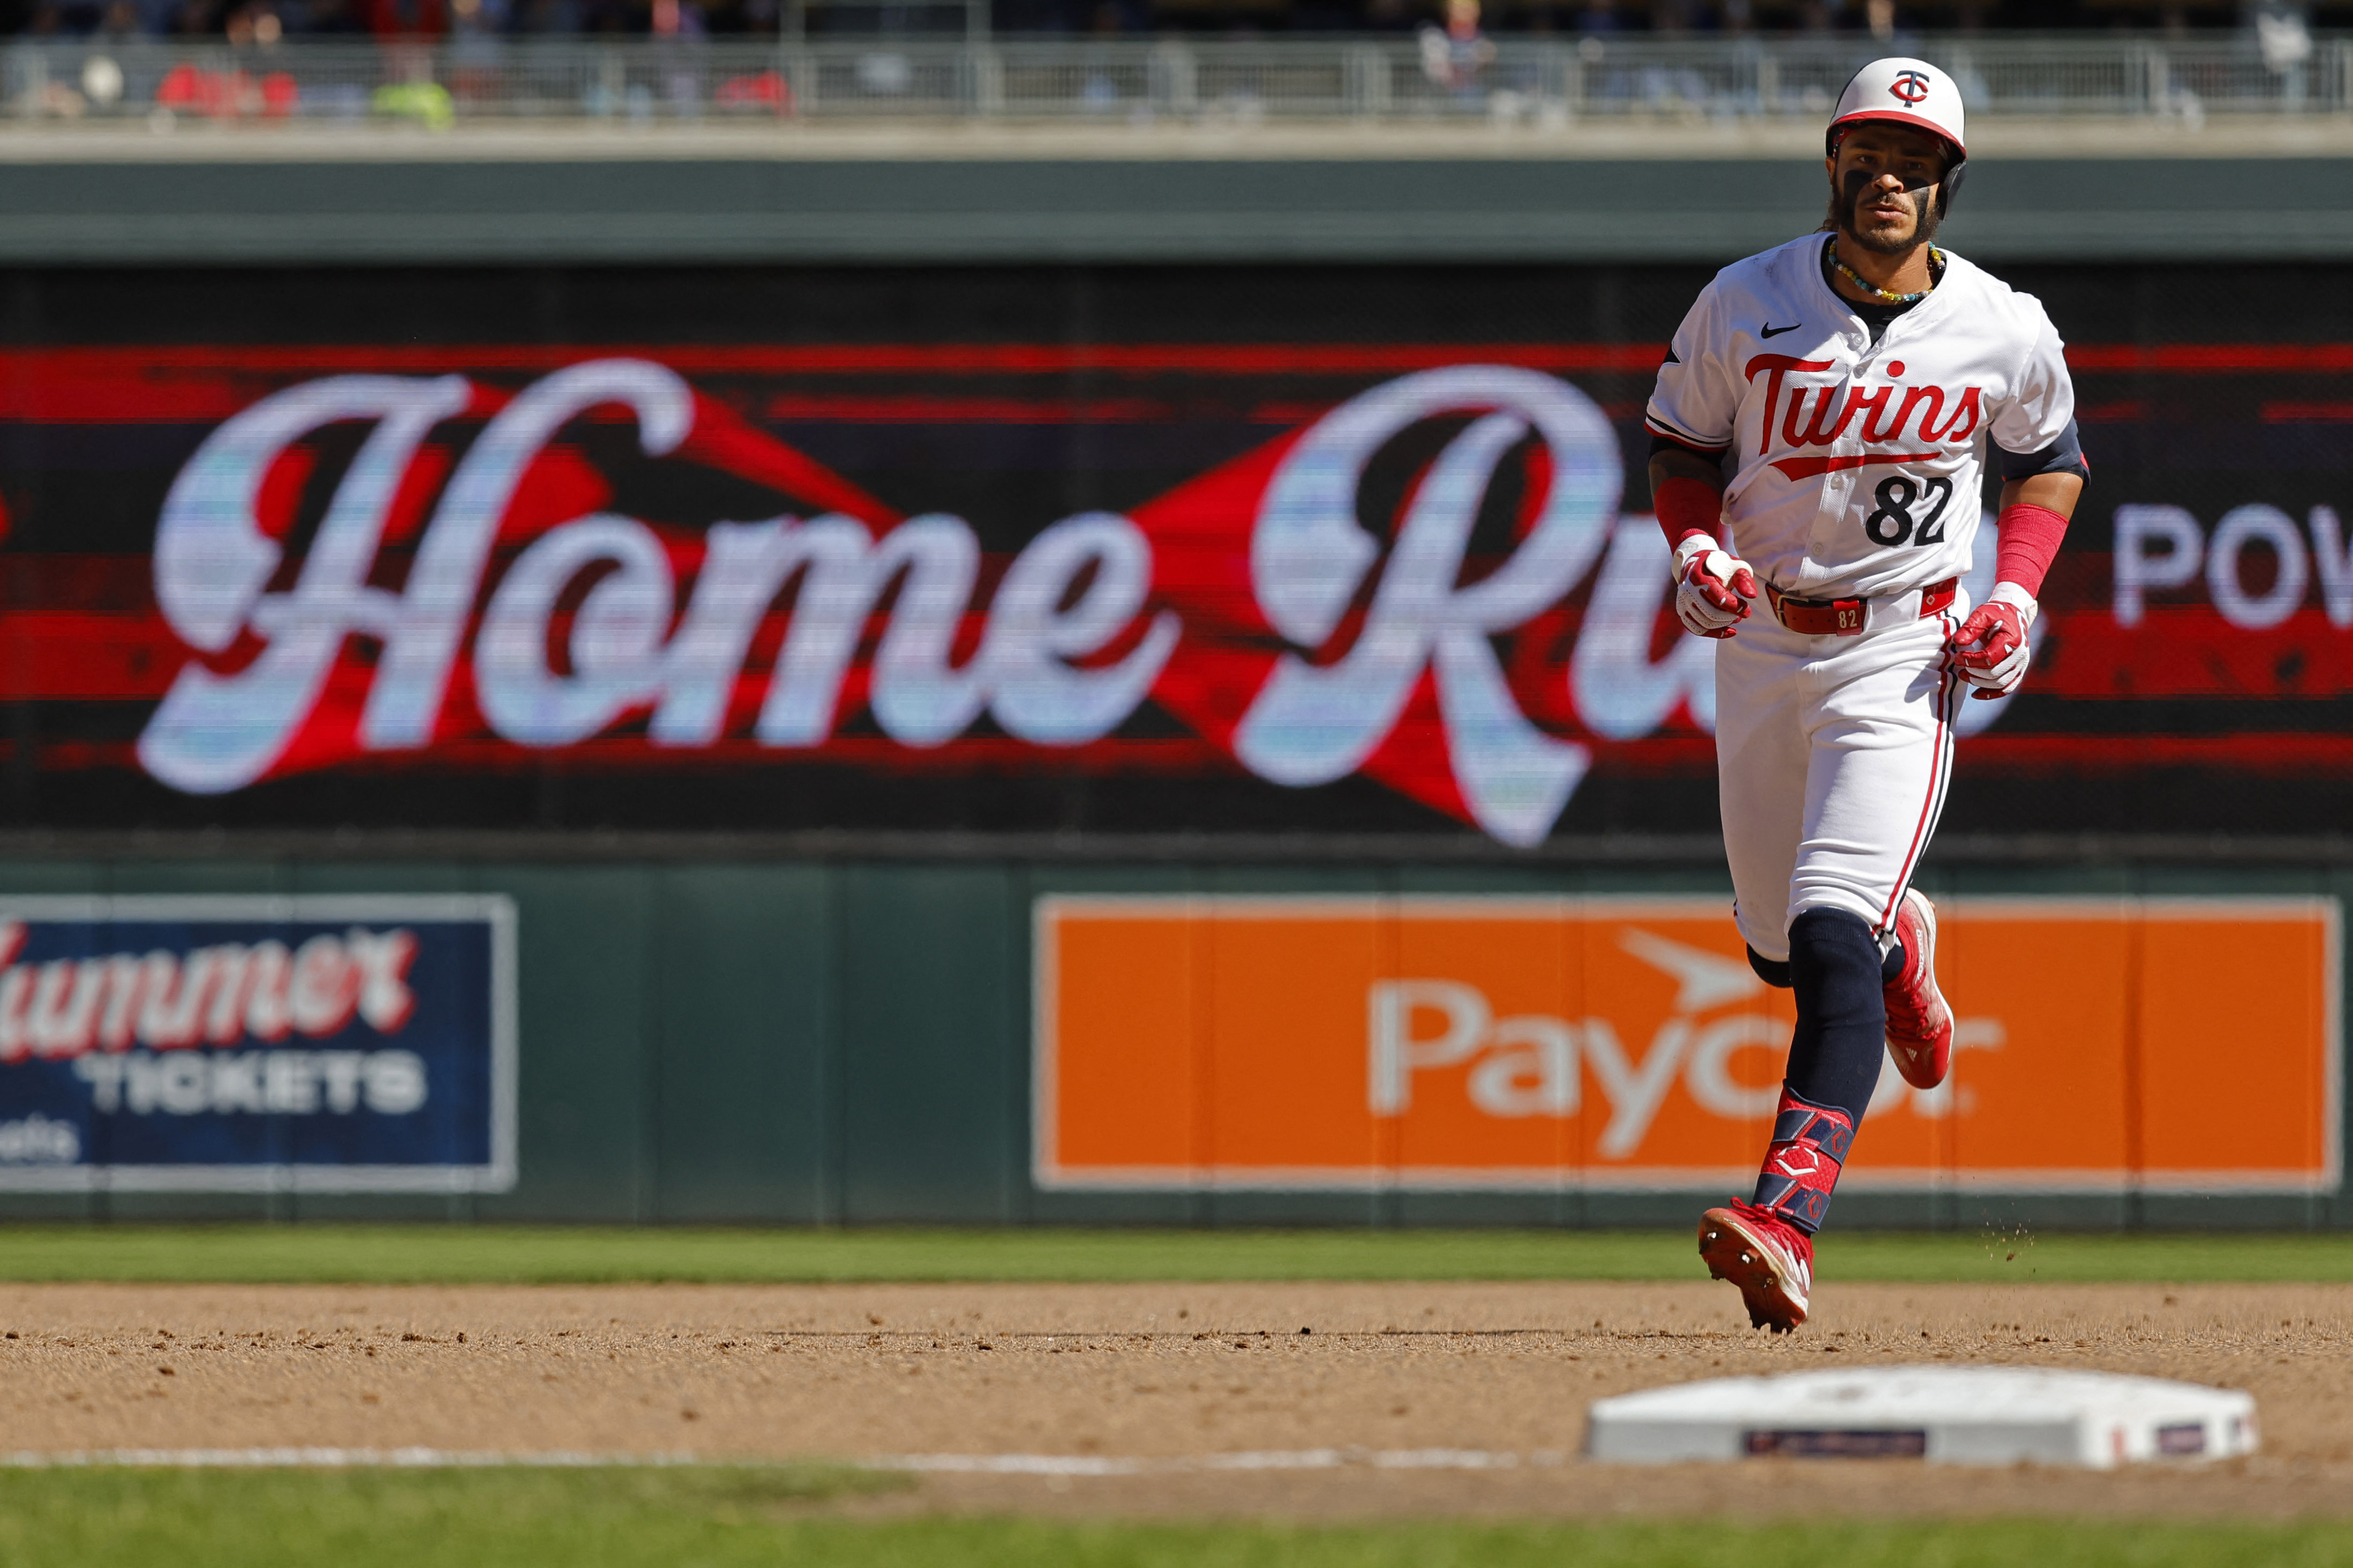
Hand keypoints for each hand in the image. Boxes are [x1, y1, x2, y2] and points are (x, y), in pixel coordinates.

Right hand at [1672, 535, 1758, 638]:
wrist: (1698, 565)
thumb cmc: (1721, 566)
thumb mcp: (1735, 567)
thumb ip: (1744, 580)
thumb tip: (1752, 596)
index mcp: (1700, 577)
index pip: (1719, 598)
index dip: (1736, 607)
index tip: (1747, 610)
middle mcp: (1687, 590)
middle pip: (1712, 614)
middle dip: (1730, 617)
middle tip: (1741, 614)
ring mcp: (1683, 602)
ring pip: (1705, 624)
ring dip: (1724, 624)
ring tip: (1735, 618)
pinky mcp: (1682, 611)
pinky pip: (1697, 630)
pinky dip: (1715, 633)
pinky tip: (1729, 631)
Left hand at [1952, 582, 2037, 699]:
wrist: (2014, 615)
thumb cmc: (1996, 614)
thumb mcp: (1982, 614)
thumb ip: (1970, 627)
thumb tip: (1958, 642)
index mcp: (2013, 640)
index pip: (1990, 658)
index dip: (1971, 660)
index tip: (1958, 656)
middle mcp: (2021, 655)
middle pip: (1994, 674)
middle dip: (1973, 672)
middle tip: (1959, 665)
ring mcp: (2021, 665)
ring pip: (2000, 684)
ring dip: (1979, 682)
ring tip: (1963, 674)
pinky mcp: (2018, 671)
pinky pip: (2007, 688)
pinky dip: (1991, 694)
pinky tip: (1975, 694)